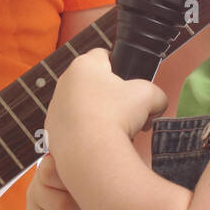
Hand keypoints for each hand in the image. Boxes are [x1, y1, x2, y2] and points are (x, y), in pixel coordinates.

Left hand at [44, 49, 167, 189]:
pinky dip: (86, 133)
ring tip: (116, 132)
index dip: (119, 66)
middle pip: (93, 83)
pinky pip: (73, 127)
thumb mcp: (150, 96)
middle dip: (112, 96)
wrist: (90, 155)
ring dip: (98, 115)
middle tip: (129, 112)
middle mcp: (64, 83)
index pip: (102, 55)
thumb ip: (156, 94)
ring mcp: (55, 107)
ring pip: (82, 106)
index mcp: (84, 65)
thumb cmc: (117, 117)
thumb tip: (158, 104)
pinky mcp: (51, 131)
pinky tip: (100, 143)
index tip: (128, 81)